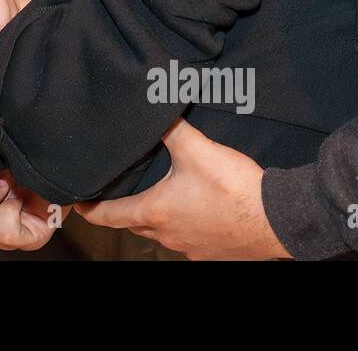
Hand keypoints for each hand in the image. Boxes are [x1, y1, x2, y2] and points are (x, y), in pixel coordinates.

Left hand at [73, 120, 291, 260]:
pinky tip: (192, 210)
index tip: (77, 204)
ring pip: (161, 234)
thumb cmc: (235, 189)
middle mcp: (169, 236)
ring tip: (152, 198)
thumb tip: (153, 104)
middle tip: (114, 194)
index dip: (90, 209)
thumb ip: (171, 127)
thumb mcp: (198, 149)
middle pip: (134, 226)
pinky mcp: (213, 252)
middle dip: (122, 211)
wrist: (280, 220)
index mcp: (156, 213)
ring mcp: (191, 248)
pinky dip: (181, 225)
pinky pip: (187, 240)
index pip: (110, 215)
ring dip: (154, 219)